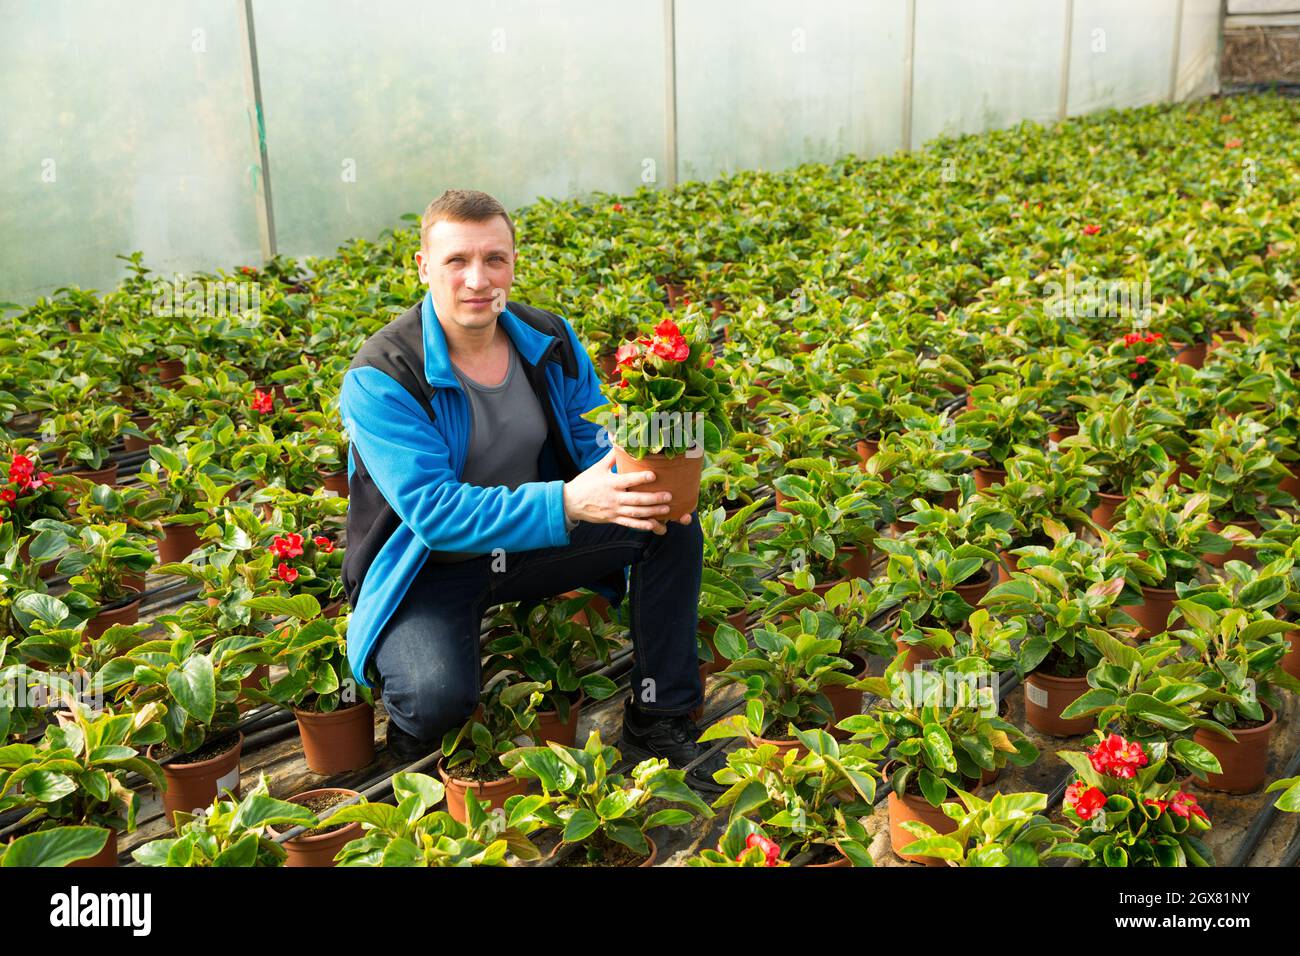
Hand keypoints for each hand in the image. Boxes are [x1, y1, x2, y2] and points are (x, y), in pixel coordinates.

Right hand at [563, 450, 692, 534]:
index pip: (628, 480)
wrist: (571, 503)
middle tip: (669, 496)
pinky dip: (642, 525)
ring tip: (666, 509)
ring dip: (652, 512)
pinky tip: (653, 525)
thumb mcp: (598, 467)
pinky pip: (629, 524)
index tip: (654, 476)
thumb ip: (612, 456)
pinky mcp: (613, 519)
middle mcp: (613, 497)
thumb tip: (619, 438)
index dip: (641, 478)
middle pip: (636, 499)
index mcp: (610, 483)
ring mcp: (614, 510)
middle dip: (653, 499)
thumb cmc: (586, 482)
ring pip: (636, 513)